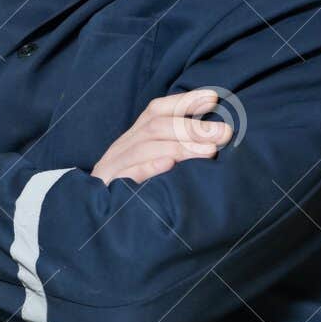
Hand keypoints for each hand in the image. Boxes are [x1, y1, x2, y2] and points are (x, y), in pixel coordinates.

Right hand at [90, 88, 233, 184]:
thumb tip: (215, 136)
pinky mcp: (108, 190)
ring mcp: (113, 168)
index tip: (213, 99)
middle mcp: (122, 148)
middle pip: (154, 127)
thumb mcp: (154, 164)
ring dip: (179, 147)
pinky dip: (148, 168)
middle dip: (191, 127)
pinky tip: (169, 165)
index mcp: (134, 139)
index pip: (156, 110)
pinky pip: (127, 175)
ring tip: (209, 151)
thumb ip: (176, 149)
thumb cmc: (136, 192)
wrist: (97, 222)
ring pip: (144, 148)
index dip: (183, 102)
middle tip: (223, 132)